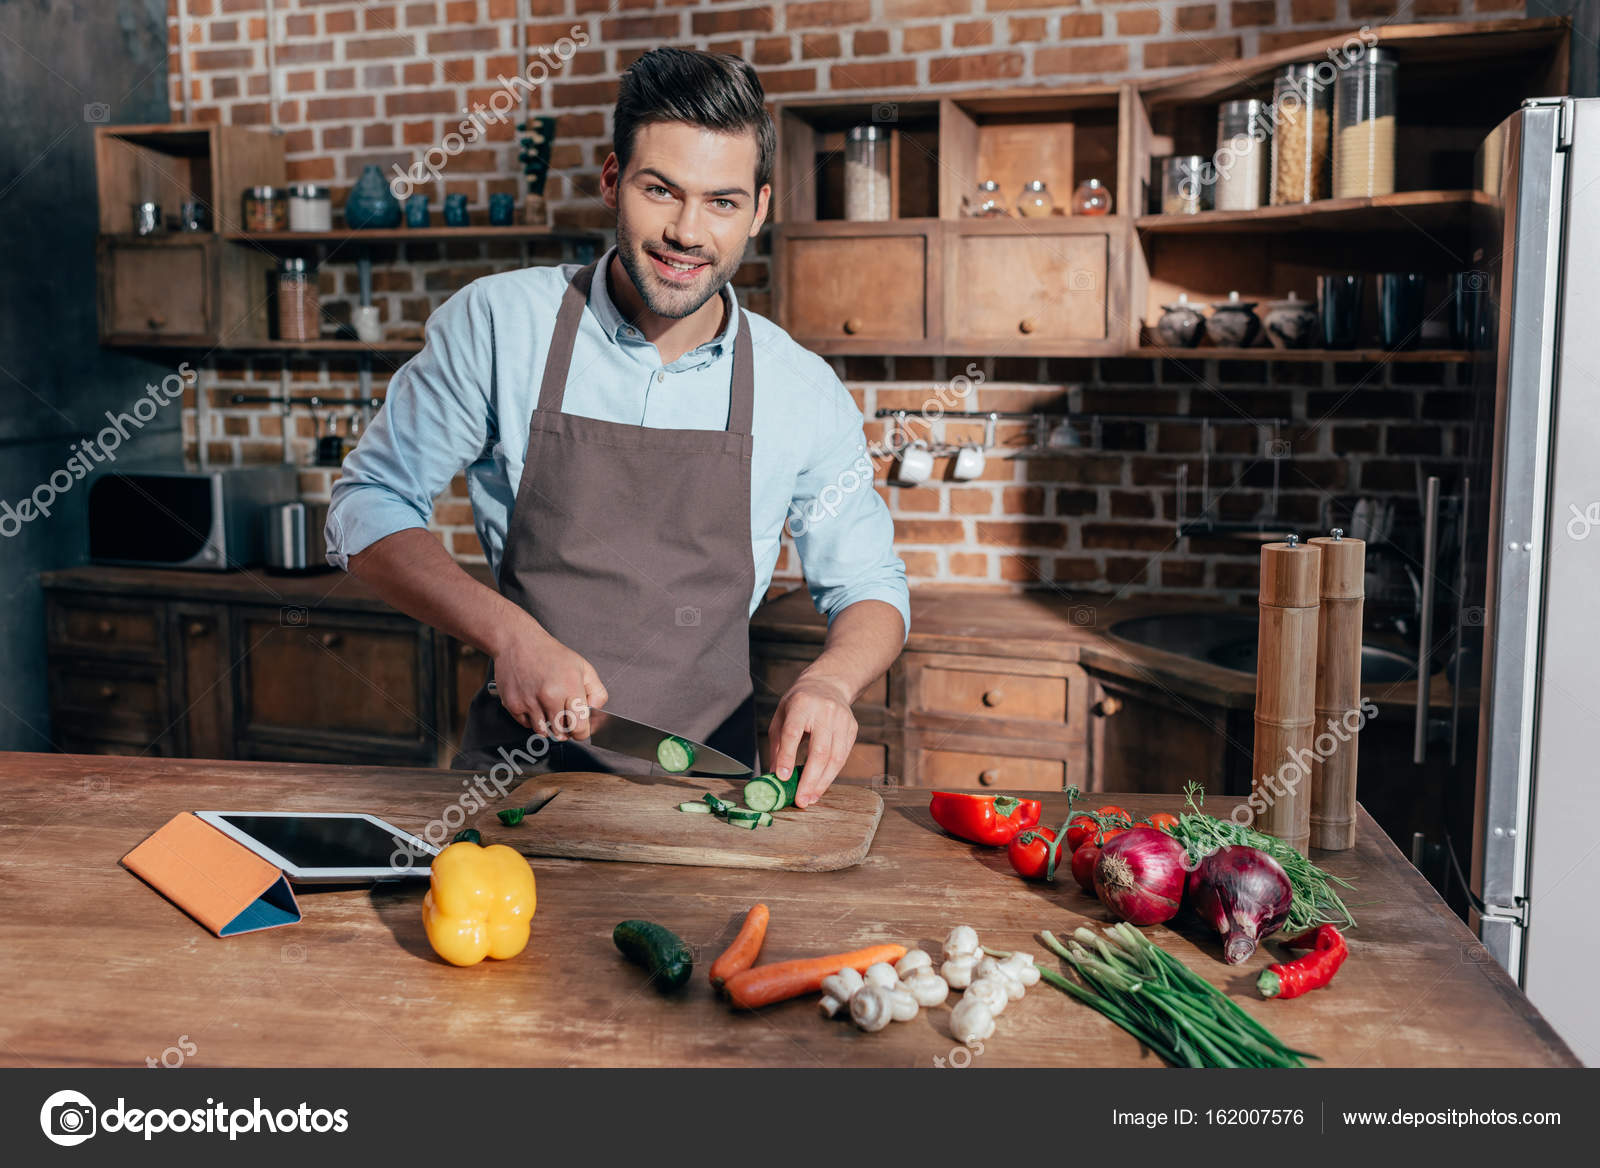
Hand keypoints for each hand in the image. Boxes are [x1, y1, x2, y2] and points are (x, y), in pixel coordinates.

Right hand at [490, 620, 607, 741]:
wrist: (518, 642)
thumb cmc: (550, 654)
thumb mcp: (583, 667)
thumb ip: (597, 692)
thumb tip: (595, 712)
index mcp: (570, 686)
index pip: (580, 728)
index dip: (581, 731)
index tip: (580, 728)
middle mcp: (549, 696)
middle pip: (561, 733)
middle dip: (565, 728)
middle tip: (563, 714)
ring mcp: (529, 702)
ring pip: (543, 732)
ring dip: (547, 725)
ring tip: (547, 706)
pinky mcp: (513, 705)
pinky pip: (526, 725)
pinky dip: (531, 719)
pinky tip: (534, 702)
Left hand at [767, 674, 856, 807]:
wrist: (829, 684)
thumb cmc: (799, 703)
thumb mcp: (781, 716)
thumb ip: (777, 745)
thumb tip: (775, 775)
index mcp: (801, 704)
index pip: (793, 733)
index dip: (788, 756)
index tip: (782, 778)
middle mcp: (825, 711)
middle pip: (819, 750)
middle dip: (810, 779)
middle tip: (801, 800)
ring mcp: (842, 720)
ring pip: (835, 757)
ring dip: (822, 782)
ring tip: (810, 798)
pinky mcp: (852, 729)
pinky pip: (843, 757)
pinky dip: (832, 774)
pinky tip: (821, 786)